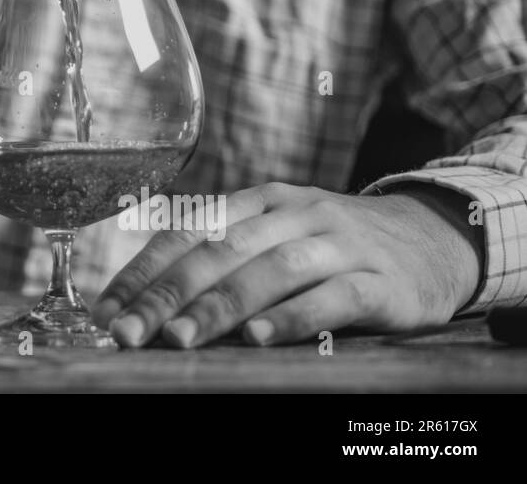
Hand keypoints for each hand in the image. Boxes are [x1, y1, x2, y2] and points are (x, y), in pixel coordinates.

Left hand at [90, 182, 482, 347]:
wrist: (431, 238)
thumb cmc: (331, 247)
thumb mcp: (274, 234)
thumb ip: (222, 258)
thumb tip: (145, 302)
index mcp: (258, 201)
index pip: (188, 231)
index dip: (143, 271)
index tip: (108, 310)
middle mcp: (294, 214)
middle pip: (220, 252)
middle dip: (167, 294)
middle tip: (130, 331)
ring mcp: (339, 244)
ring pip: (271, 271)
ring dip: (220, 307)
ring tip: (180, 338)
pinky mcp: (380, 281)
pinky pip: (334, 298)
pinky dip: (294, 317)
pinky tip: (260, 337)